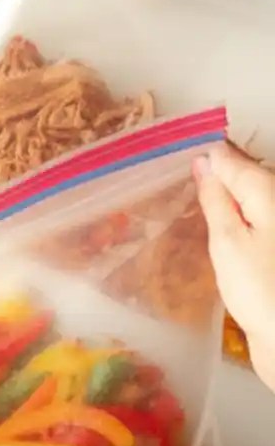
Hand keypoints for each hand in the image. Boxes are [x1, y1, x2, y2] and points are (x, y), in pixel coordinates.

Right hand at [195, 143, 274, 389]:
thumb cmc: (261, 291)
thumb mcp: (228, 242)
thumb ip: (217, 198)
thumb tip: (205, 162)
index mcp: (271, 193)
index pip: (235, 159)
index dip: (208, 154)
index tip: (179, 154)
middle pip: (252, 176)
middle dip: (222, 175)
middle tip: (185, 180)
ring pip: (257, 199)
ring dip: (231, 199)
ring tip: (202, 205)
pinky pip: (263, 221)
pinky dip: (242, 220)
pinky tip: (226, 233)